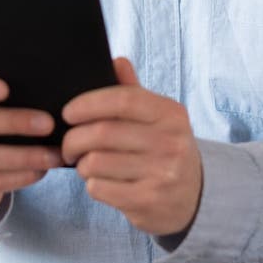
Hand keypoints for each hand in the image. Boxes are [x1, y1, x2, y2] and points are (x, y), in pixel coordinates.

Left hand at [61, 58, 202, 235]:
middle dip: (74, 139)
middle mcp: (170, 142)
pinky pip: (100, 188)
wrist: (194, 198)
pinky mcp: (149, 201)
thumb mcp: (158, 119)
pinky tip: (99, 181)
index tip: (68, 112)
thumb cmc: (165, 150)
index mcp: (171, 114)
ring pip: (96, 162)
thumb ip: (134, 92)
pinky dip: (91, 184)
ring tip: (85, 164)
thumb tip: (117, 61)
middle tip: (68, 145)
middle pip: (103, 133)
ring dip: (81, 164)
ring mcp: (162, 173)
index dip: (88, 103)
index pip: (122, 100)